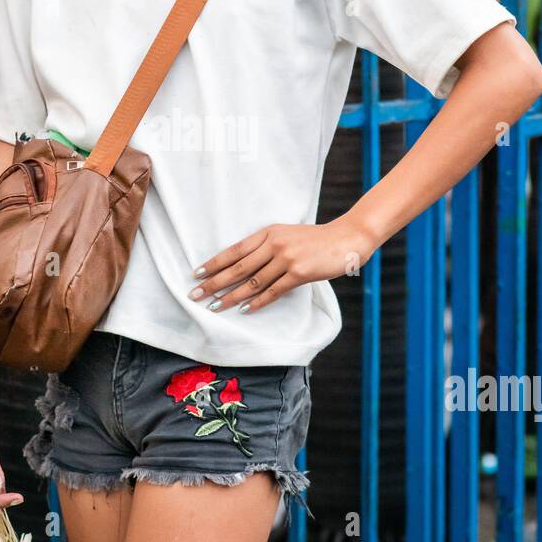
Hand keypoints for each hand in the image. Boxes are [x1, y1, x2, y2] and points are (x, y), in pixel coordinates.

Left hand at [187, 220, 375, 314]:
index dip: (214, 263)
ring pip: (252, 281)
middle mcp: (274, 243)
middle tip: (195, 294)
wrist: (346, 238)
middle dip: (214, 283)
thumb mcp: (287, 234)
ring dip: (231, 296)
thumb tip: (243, 265)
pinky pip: (273, 290)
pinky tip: (245, 309)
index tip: (197, 274)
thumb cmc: (315, 239)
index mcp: (268, 232)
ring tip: (215, 307)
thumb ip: (267, 246)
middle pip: (238, 267)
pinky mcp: (300, 272)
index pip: (234, 250)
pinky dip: (258, 301)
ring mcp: (287, 258)